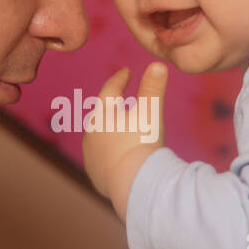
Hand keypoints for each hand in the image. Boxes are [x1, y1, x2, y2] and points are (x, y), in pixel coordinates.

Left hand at [82, 63, 167, 220]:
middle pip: (101, 113)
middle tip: (119, 98)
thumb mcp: (150, 113)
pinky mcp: (94, 173)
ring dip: (108, 129)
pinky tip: (114, 155)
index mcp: (103, 113)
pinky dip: (108, 151)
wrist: (130, 184)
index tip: (126, 71)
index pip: (110, 89)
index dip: (120, 79)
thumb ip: (153, 89)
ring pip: (98, 135)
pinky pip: (101, 157)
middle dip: (111, 105)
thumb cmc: (141, 145)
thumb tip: (158, 64)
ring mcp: (91, 154)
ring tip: (118, 128)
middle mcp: (91, 132)